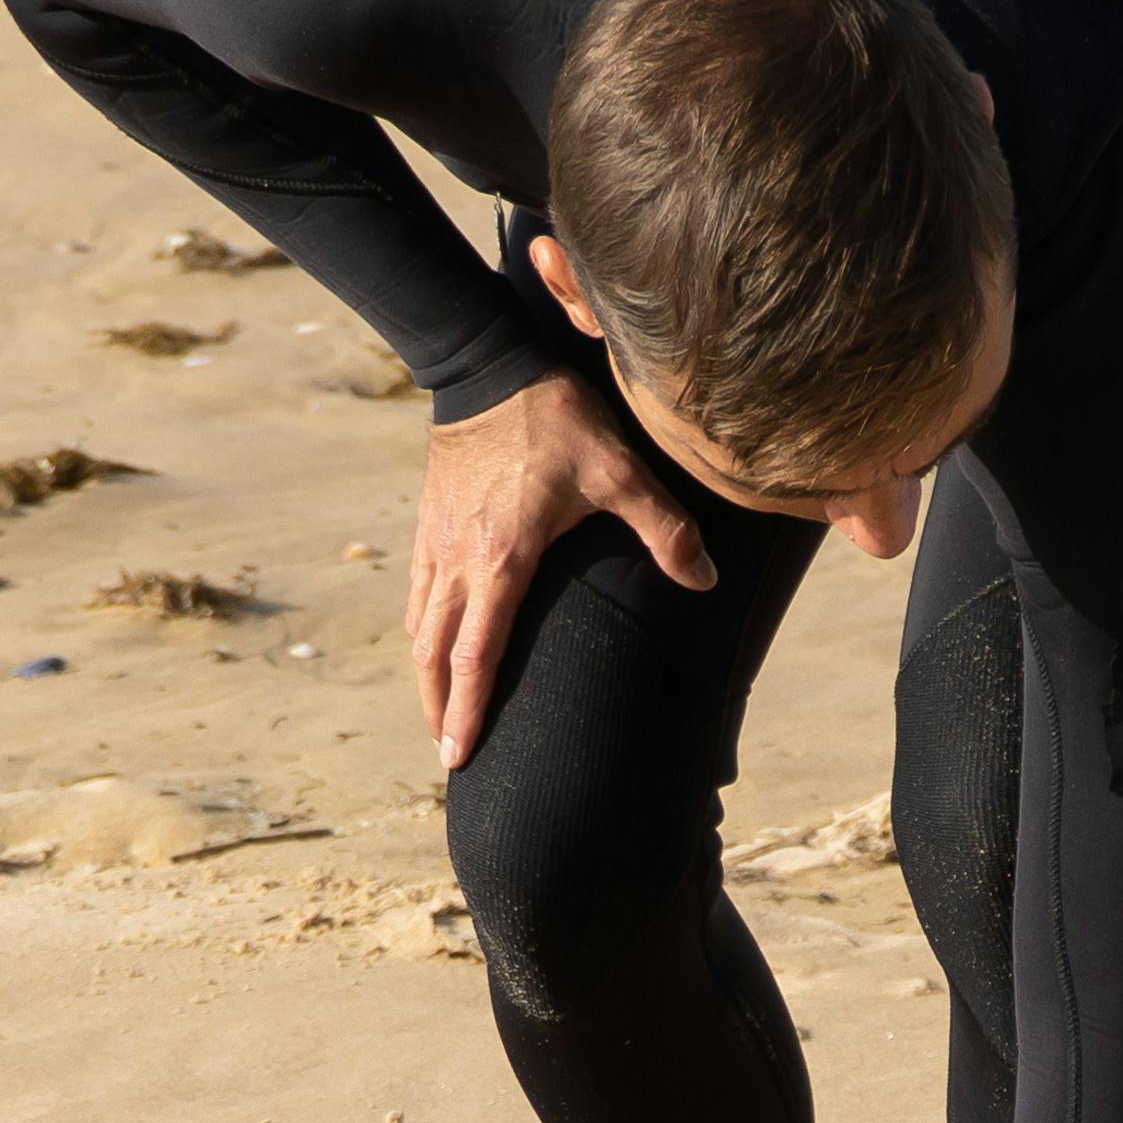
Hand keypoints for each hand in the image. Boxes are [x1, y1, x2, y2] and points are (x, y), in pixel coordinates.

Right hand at [410, 375, 716, 766]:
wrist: (486, 365)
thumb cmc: (553, 419)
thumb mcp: (618, 469)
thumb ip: (665, 527)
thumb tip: (705, 580)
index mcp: (502, 561)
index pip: (475, 656)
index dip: (466, 711)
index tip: (459, 755)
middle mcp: (460, 562)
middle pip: (434, 657)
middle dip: (438, 711)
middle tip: (447, 756)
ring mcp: (437, 544)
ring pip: (419, 629)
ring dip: (425, 678)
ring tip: (437, 715)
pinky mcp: (428, 525)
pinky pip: (417, 595)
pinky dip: (420, 634)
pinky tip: (429, 647)